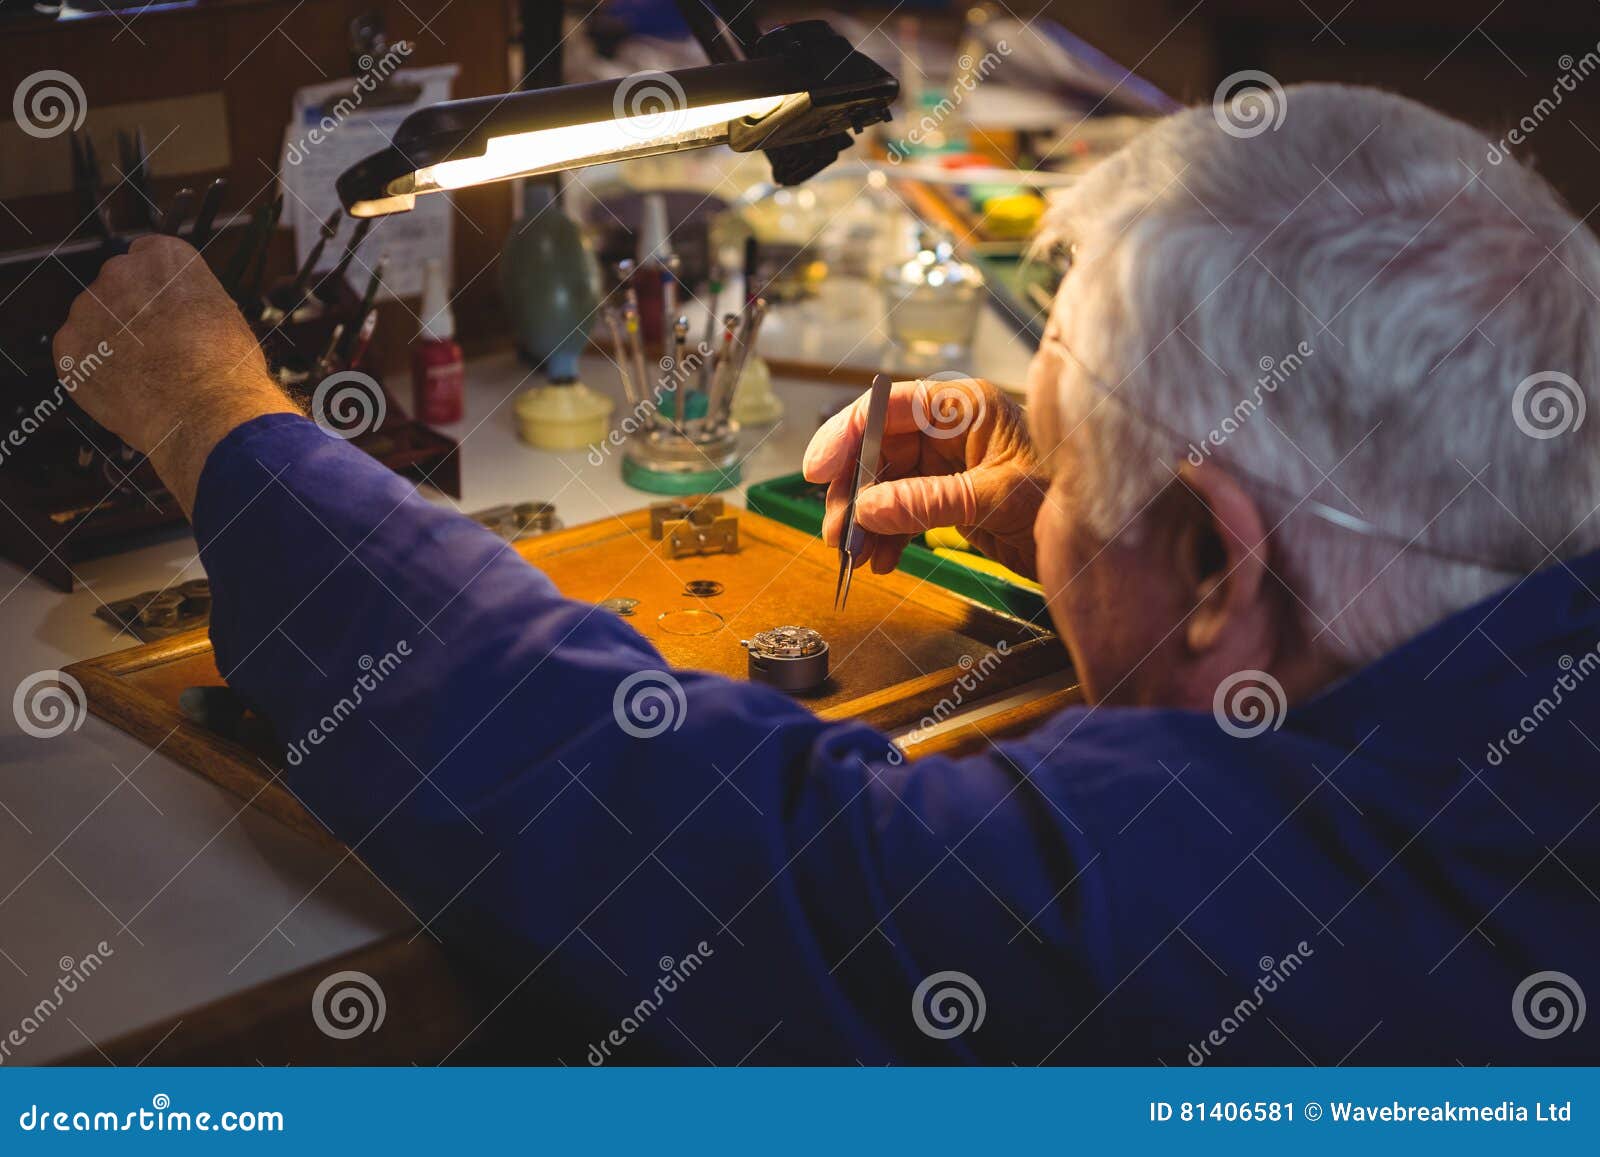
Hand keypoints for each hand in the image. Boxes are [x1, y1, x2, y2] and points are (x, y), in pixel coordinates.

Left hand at [52, 235, 297, 513]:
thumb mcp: (225, 316)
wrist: (207, 412)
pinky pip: (76, 356)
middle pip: (117, 287)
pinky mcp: (67, 348)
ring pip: (94, 321)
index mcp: (163, 256)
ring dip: (111, 342)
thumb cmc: (226, 368)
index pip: (148, 257)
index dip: (158, 290)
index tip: (165, 309)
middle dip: (131, 314)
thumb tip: (183, 315)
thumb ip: (190, 302)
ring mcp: (87, 309)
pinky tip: (125, 389)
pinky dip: (94, 372)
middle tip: (156, 347)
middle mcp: (119, 271)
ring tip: (143, 374)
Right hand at [803, 377, 1047, 578]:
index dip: (846, 436)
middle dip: (854, 492)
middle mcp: (950, 428)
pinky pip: (903, 509)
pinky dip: (888, 536)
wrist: (1103, 536)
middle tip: (838, 535)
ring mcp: (949, 462)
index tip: (818, 471)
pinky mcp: (951, 495)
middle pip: (877, 450)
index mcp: (963, 407)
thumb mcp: (996, 499)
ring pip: (885, 484)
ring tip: (857, 557)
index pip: (887, 407)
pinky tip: (884, 560)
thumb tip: (869, 509)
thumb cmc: (1067, 498)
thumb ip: (929, 503)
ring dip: (867, 522)